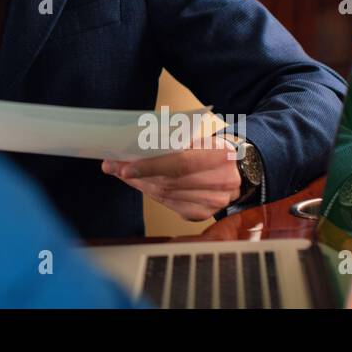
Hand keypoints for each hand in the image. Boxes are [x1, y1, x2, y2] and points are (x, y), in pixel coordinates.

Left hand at [101, 136, 241, 220]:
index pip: (180, 163)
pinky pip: (171, 205)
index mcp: (221, 155)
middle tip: (113, 167)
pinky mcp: (204, 214)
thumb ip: (170, 142)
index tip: (125, 167)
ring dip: (141, 185)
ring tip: (123, 174)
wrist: (239, 168)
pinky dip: (153, 194)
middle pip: (169, 181)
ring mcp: (214, 202)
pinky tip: (142, 185)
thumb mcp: (197, 138)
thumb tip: (133, 146)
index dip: (150, 166)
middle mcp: (221, 182)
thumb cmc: (210, 148)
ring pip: (167, 195)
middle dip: (137, 175)